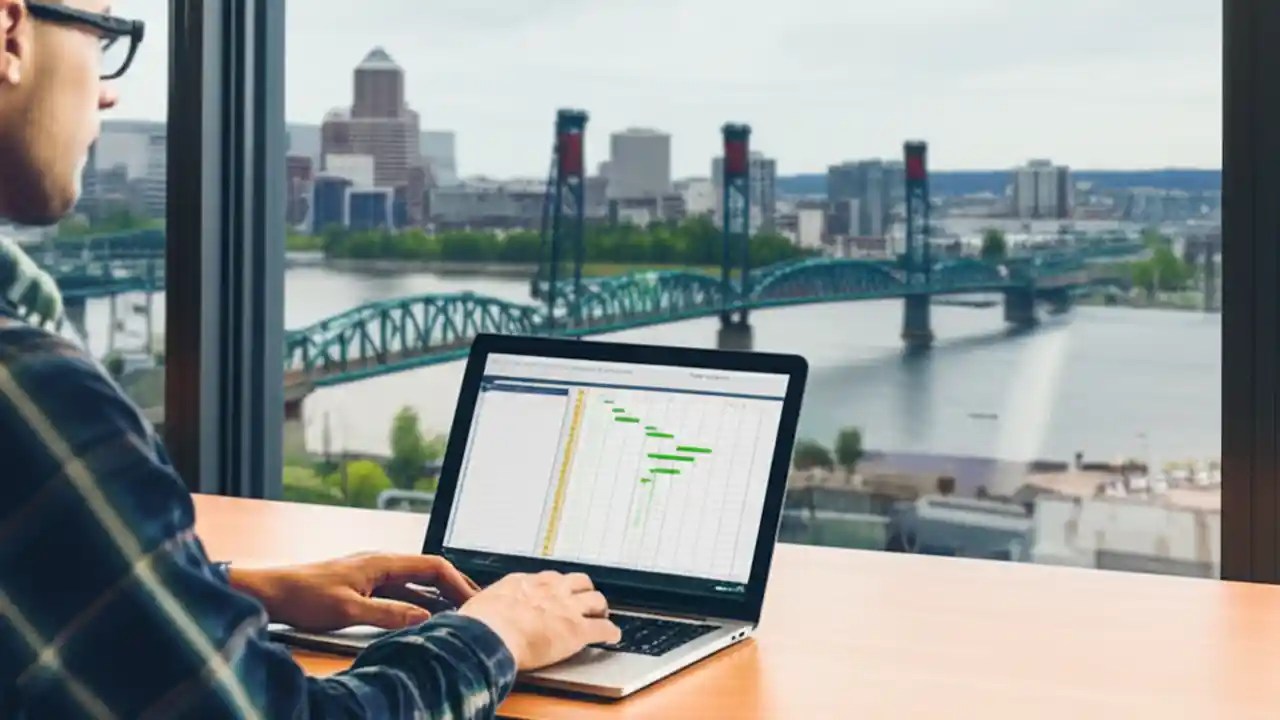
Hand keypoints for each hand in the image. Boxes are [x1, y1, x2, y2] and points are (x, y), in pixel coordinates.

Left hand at [228, 552, 478, 632]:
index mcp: (382, 562)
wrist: (271, 591)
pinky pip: (401, 591)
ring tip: (458, 612)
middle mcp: (381, 562)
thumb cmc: (304, 596)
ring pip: (416, 582)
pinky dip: (418, 602)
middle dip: (455, 586)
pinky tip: (424, 617)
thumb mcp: (349, 610)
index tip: (475, 600)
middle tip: (477, 605)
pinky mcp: (363, 585)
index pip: (433, 566)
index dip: (458, 582)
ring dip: (438, 596)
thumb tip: (425, 619)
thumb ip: (389, 614)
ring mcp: (372, 573)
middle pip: (429, 571)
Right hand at [459, 571, 621, 669]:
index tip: (557, 591)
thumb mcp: (482, 604)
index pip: (549, 579)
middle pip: (579, 581)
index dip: (557, 586)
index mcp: (527, 583)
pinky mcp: (578, 630)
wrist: (491, 634)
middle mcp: (551, 590)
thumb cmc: (481, 623)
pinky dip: (611, 632)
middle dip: (584, 590)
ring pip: (596, 599)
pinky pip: (604, 628)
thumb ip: (490, 605)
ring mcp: (567, 608)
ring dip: (600, 608)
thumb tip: (477, 613)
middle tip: (585, 600)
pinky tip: (614, 636)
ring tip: (602, 615)